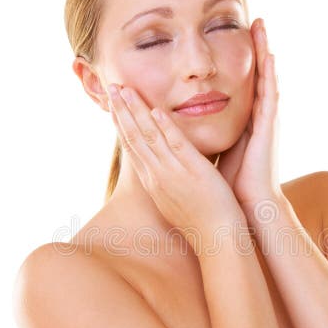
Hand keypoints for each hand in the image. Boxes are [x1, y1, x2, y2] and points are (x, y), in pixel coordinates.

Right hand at [107, 83, 244, 242]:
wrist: (217, 240)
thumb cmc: (202, 221)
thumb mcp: (176, 200)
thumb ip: (169, 181)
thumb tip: (165, 170)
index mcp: (153, 182)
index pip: (132, 148)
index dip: (121, 124)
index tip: (113, 105)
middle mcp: (157, 176)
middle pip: (133, 138)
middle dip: (121, 111)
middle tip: (110, 87)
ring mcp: (172, 174)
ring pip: (148, 137)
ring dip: (135, 111)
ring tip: (124, 90)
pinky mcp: (192, 172)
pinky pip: (175, 145)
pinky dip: (164, 128)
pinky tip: (156, 111)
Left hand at [216, 17, 281, 208]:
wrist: (246, 209)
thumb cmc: (228, 187)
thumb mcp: (209, 153)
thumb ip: (198, 138)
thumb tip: (175, 128)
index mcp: (240, 123)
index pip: (237, 85)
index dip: (233, 61)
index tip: (227, 37)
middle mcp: (254, 118)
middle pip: (252, 74)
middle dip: (252, 47)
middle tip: (250, 18)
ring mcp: (263, 122)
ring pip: (264, 77)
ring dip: (263, 50)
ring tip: (261, 24)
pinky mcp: (268, 128)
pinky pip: (269, 95)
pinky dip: (269, 74)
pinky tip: (270, 54)